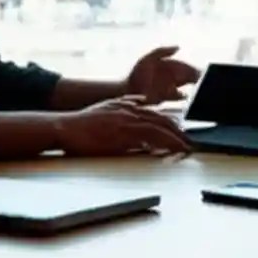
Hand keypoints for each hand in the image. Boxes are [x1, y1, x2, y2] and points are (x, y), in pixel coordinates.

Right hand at [54, 96, 190, 156]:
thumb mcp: (105, 108)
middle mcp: (129, 111)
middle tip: (192, 142)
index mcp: (127, 105)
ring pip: (159, 128)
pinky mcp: (121, 134)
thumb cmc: (81, 123)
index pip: (155, 113)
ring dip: (176, 139)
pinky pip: (148, 139)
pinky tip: (170, 151)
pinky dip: (162, 145)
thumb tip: (138, 105)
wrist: (65, 126)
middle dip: (179, 131)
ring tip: (187, 149)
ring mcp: (126, 122)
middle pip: (162, 119)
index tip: (182, 131)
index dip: (171, 123)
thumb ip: (123, 106)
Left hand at [124, 46, 200, 104]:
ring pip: (185, 84)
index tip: (199, 70)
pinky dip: (181, 95)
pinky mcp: (166, 97)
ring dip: (191, 86)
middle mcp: (171, 75)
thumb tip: (179, 46)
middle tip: (201, 79)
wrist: (126, 89)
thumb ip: (162, 51)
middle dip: (195, 76)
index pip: (185, 65)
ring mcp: (170, 86)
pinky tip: (184, 95)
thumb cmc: (137, 72)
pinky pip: (178, 96)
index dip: (192, 67)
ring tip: (197, 86)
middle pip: (187, 75)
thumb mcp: (148, 58)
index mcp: (169, 64)